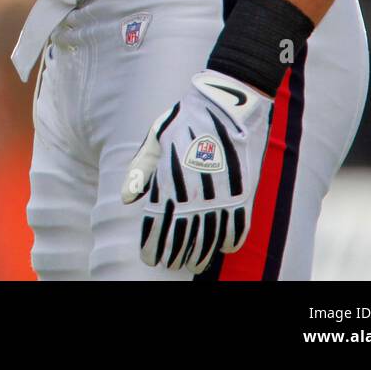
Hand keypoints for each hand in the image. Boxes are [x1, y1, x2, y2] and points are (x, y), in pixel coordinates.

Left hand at [121, 69, 272, 273]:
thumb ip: (140, 170)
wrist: (226, 106)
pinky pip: (235, 232)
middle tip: (167, 262)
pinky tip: (218, 248)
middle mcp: (195, 192)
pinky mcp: (243, 196)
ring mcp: (221, 196)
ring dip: (198, 256)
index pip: (158, 224)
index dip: (152, 245)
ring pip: (208, 240)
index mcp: (170, 178)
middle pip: (182, 237)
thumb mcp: (155, 138)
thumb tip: (126, 199)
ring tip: (189, 263)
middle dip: (172, 255)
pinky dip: (225, 244)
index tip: (149, 256)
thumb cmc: (185, 120)